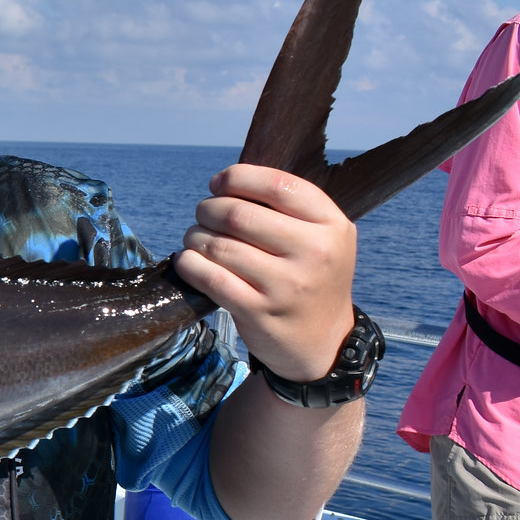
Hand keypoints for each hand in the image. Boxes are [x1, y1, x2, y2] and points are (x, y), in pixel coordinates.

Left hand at [175, 164, 355, 380]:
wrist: (323, 341)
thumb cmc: (311, 276)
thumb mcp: (322, 237)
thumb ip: (288, 208)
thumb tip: (228, 182)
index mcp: (331, 224)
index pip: (277, 185)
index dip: (237, 178)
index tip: (217, 184)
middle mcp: (314, 252)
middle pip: (238, 214)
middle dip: (208, 209)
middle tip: (203, 215)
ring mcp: (287, 285)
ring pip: (219, 246)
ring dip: (195, 238)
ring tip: (196, 240)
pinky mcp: (259, 312)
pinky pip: (211, 278)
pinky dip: (190, 264)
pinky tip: (188, 261)